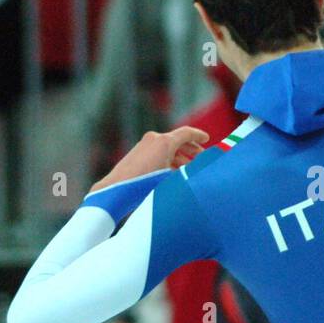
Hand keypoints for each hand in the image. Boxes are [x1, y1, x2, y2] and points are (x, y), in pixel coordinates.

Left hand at [89, 126, 208, 192]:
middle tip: (201, 157)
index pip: (187, 133)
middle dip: (191, 149)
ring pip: (168, 147)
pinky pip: (159, 152)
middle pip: (178, 140)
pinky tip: (174, 171)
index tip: (207, 139)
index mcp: (164, 142)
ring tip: (189, 167)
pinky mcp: (138, 153)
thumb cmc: (144, 185)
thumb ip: (186, 173)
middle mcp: (154, 139)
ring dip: (180, 156)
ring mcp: (145, 145)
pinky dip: (169, 159)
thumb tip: (198, 174)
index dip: (199, 136)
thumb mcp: (171, 179)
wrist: (116, 189)